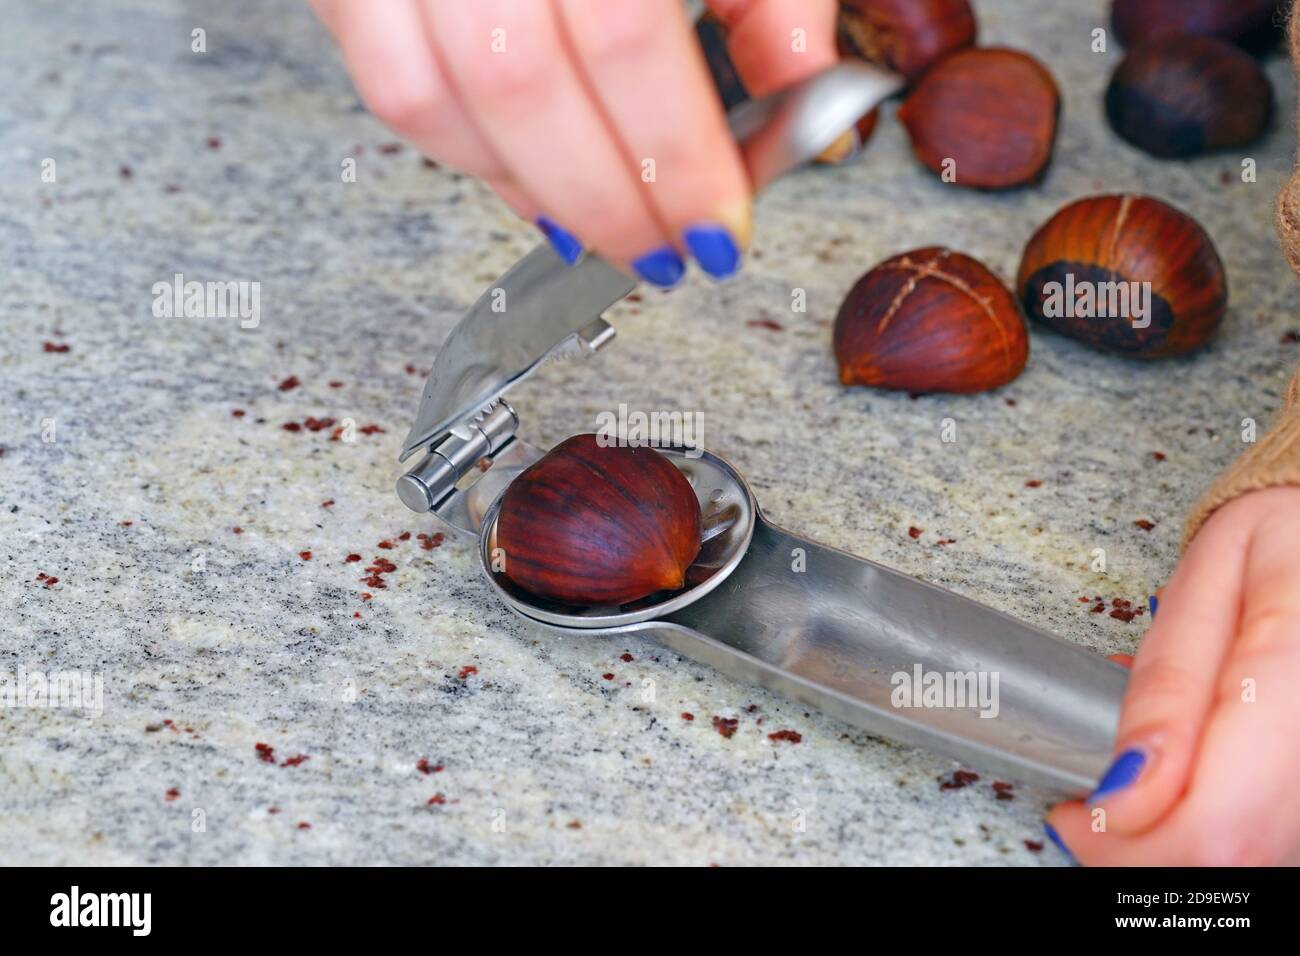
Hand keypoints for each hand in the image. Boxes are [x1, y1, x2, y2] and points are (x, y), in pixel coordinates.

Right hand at [308, 0, 837, 285]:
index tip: (719, 230)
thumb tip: (810, 98)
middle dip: (607, 202)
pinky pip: (392, 86)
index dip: (676, 154)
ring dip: (534, 193)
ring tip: (606, 232)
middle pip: (523, 83)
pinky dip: (467, 156)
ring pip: (439, 98)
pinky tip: (535, 184)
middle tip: (665, 256)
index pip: (625, 33)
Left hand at [1046, 486, 1299, 865]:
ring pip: (1245, 863)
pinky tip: (1175, 789)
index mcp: (1293, 692)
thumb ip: (1167, 684)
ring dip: (1167, 846)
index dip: (1125, 843)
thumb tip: (1125, 785)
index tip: (1076, 810)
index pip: (1209, 833)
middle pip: (1225, 864)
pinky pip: (1262, 839)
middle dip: (1135, 851)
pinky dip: (1203, 830)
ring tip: (1129, 791)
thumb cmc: (1286, 542)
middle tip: (1088, 806)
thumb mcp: (1207, 582)